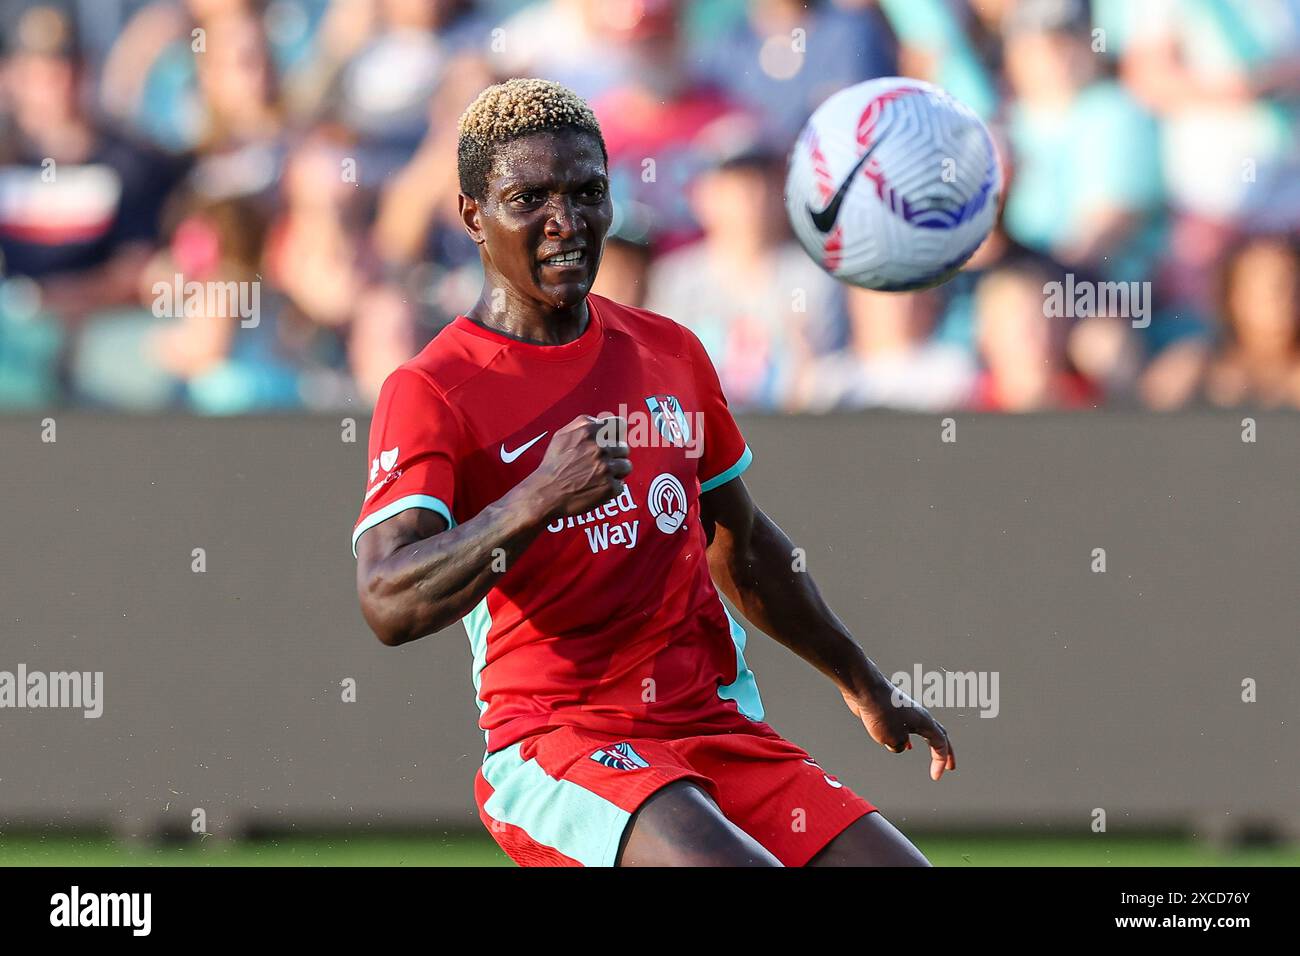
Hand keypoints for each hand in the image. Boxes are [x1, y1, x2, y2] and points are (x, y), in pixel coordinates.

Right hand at [527, 415, 631, 519]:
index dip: (618, 433)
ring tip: (601, 476)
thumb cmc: (553, 465)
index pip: (619, 425)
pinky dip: (612, 488)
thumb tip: (601, 420)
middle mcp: (600, 448)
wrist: (546, 492)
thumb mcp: (562, 435)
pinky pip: (621, 485)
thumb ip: (583, 424)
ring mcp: (606, 468)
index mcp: (589, 432)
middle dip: (615, 455)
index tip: (616, 439)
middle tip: (602, 463)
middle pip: (624, 448)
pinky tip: (598, 487)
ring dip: (617, 471)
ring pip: (626, 466)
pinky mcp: (609, 487)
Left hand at [841, 678, 955, 780]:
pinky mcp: (891, 711)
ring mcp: (905, 711)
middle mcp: (918, 715)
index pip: (940, 743)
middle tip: (951, 766)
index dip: (941, 761)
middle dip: (946, 752)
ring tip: (933, 754)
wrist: (863, 687)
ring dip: (929, 743)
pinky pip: (907, 727)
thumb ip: (898, 746)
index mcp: (924, 721)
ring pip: (922, 730)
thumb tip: (898, 746)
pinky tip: (905, 746)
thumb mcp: (891, 738)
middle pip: (938, 734)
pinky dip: (910, 738)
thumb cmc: (879, 711)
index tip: (936, 776)